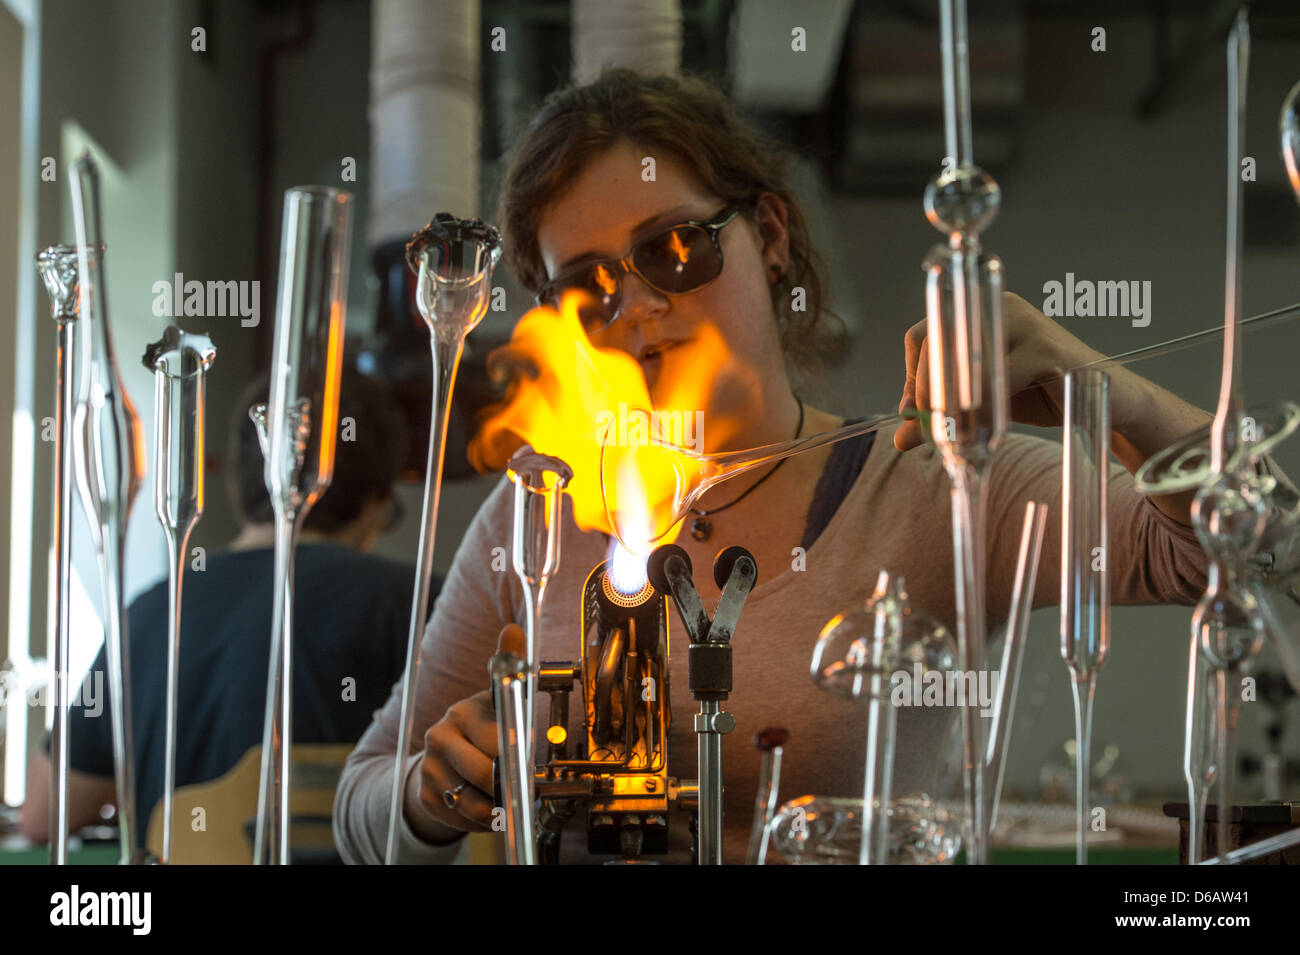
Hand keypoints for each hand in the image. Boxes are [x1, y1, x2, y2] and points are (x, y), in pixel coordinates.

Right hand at [404, 624, 526, 843]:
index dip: (515, 753)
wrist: (444, 760)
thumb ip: (509, 665)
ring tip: (508, 798)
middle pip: (487, 772)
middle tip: (524, 784)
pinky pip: (462, 817)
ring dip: (497, 806)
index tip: (520, 758)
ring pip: (475, 800)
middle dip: (509, 782)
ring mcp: (430, 767)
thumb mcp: (498, 698)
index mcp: (462, 713)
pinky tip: (489, 806)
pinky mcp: (426, 794)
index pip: (498, 739)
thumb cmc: (482, 728)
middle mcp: (440, 737)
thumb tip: (513, 629)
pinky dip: (482, 819)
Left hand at [894, 291, 1102, 451]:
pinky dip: (984, 410)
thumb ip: (943, 411)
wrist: (1108, 399)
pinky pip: (999, 380)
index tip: (913, 413)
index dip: (910, 377)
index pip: (922, 335)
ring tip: (953, 435)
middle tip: (928, 429)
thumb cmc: (1042, 393)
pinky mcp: (1047, 350)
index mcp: (980, 312)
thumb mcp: (982, 401)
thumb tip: (900, 437)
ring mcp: (1025, 325)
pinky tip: (986, 431)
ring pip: (963, 363)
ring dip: (950, 405)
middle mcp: (1000, 308)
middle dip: (924, 392)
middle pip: (936, 344)